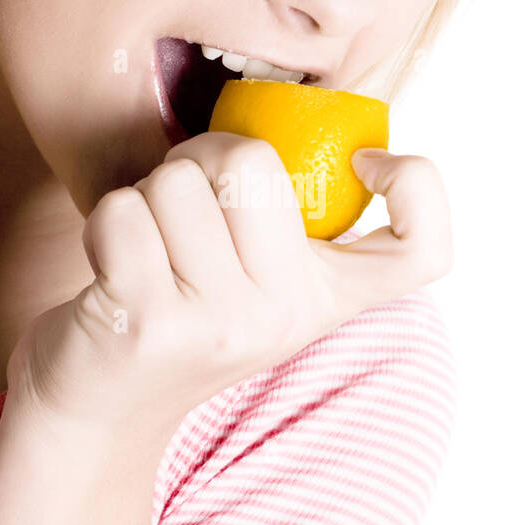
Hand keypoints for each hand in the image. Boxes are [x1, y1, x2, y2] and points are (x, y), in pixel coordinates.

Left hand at [6, 132, 452, 441]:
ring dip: (145, 196)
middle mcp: (286, 315)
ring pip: (176, 180)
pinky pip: (123, 211)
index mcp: (327, 295)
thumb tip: (287, 115)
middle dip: (199, 160)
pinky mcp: (150, 325)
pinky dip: (106, 223)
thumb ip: (280, 216)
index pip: (425, 248)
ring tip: (147, 248)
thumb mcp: (251, 276)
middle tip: (185, 207)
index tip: (365, 163)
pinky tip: (113, 269)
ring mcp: (221, 323)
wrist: (99, 409)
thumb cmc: (174, 314)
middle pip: (252, 162)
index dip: (420, 185)